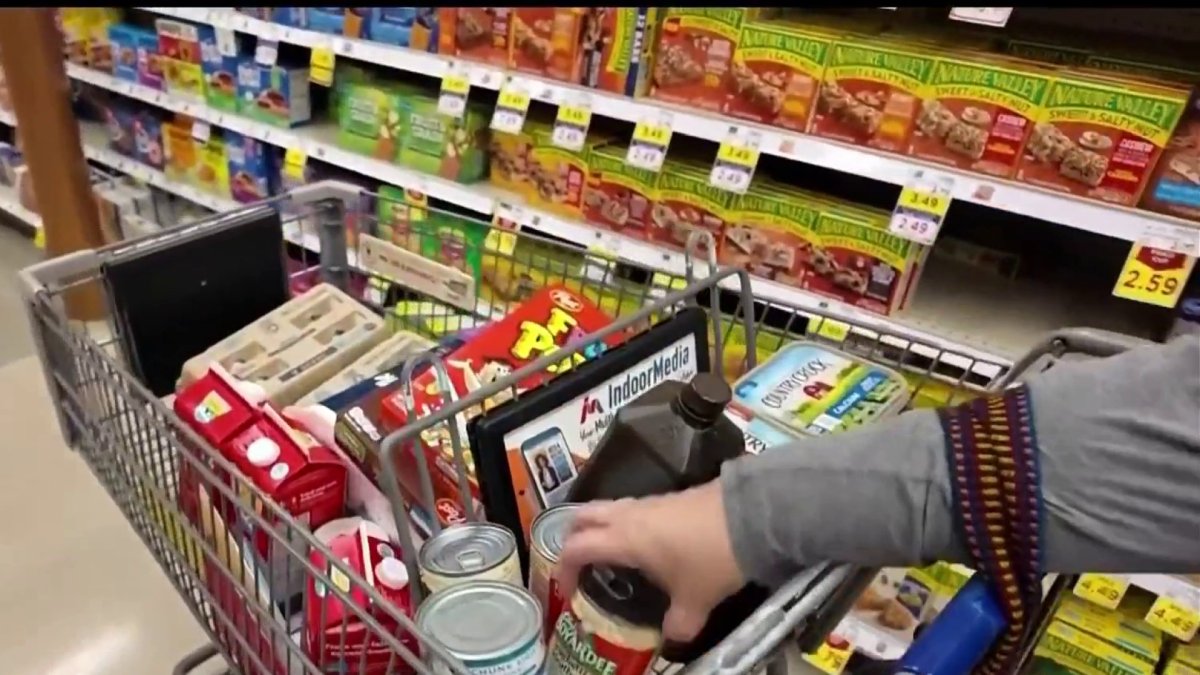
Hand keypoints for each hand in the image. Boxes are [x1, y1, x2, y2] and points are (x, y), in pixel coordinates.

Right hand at [555, 480, 745, 641]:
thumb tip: (672, 642)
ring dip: (601, 530)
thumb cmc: (712, 558)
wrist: (751, 515)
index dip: (563, 568)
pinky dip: (626, 526)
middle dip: (573, 539)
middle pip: (583, 516)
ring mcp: (650, 502)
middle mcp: (630, 515)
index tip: (568, 591)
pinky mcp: (670, 497)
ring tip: (611, 559)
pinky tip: (646, 548)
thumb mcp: (695, 601)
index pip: (576, 547)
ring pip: (609, 509)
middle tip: (579, 565)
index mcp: (624, 539)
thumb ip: (678, 625)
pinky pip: (634, 509)